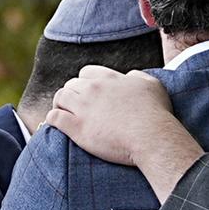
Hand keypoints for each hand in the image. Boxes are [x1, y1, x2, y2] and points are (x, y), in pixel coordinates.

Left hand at [47, 67, 176, 166]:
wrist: (151, 137)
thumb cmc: (156, 114)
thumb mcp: (152, 85)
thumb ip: (138, 76)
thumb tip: (130, 76)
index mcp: (110, 78)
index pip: (86, 72)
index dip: (85, 83)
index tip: (88, 94)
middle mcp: (93, 89)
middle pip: (71, 84)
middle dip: (72, 94)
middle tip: (76, 107)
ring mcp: (83, 107)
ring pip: (60, 98)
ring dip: (60, 105)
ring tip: (64, 115)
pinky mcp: (77, 128)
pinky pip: (54, 118)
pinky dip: (52, 120)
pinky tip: (57, 125)